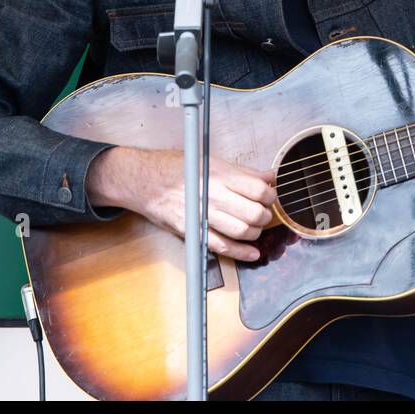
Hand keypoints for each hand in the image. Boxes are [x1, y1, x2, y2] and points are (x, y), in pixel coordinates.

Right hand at [88, 146, 276, 261]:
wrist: (144, 180)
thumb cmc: (176, 167)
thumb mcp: (211, 161)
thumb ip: (243, 172)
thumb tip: (269, 176)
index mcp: (219, 175)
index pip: (258, 189)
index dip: (270, 195)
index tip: (269, 196)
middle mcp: (213, 195)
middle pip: (253, 213)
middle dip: (265, 216)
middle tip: (263, 213)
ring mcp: (203, 215)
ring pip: (242, 231)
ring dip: (255, 232)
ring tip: (255, 227)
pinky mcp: (193, 231)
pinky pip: (222, 247)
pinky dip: (241, 252)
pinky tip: (252, 252)